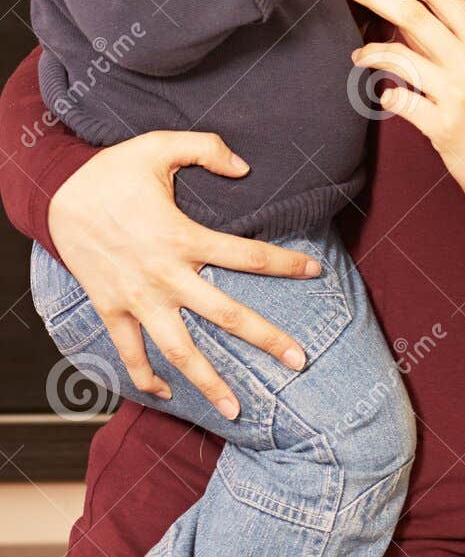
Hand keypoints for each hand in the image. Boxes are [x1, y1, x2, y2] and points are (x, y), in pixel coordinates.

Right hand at [46, 131, 322, 418]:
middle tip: (300, 361)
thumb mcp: (159, 145)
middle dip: (266, 339)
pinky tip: (166, 394)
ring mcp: (137, 299)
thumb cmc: (113, 171)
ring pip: (179, 350)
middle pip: (226, 315)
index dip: (285, 264)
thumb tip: (244, 167)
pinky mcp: (111, 310)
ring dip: (209, 382)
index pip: (247, 256)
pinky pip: (130, 353)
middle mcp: (165, 276)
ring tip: (237, 411)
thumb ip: (207, 150)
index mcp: (183, 237)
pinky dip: (146, 378)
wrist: (56, 198)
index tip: (316, 271)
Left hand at [336, 0, 464, 203]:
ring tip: (360, 55)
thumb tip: (402, 16)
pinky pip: (399, 100)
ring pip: (400, 56)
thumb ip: (446, 42)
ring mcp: (457, 93)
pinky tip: (384, 96)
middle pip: (414, 14)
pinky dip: (385, 95)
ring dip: (371, 51)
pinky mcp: (442, 125)